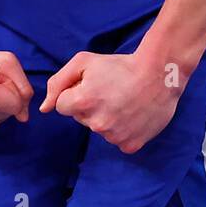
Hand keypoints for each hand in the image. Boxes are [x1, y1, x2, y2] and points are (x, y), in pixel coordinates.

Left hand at [40, 49, 184, 152]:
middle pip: (81, 118)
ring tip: (124, 101)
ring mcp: (114, 137)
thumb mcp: (84, 61)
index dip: (75, 93)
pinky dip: (123, 130)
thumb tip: (45, 108)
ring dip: (107, 118)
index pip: (63, 106)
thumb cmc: (120, 65)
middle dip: (90, 106)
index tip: (93, 86)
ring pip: (99, 129)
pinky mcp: (130, 145)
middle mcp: (96, 123)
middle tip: (111, 92)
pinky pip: (118, 140)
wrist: (160, 73)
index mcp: (82, 102)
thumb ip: (58, 82)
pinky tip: (133, 114)